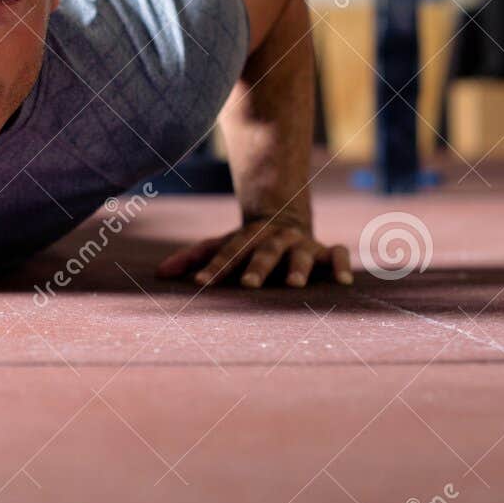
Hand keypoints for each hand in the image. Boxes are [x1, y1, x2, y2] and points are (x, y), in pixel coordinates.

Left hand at [156, 217, 352, 288]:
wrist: (286, 216)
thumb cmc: (247, 242)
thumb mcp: (222, 245)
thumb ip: (193, 258)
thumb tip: (159, 273)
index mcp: (247, 237)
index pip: (227, 251)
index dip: (213, 267)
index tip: (198, 284)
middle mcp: (274, 238)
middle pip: (264, 251)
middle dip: (256, 267)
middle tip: (248, 285)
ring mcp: (301, 243)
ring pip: (300, 253)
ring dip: (298, 268)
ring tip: (293, 285)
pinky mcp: (325, 251)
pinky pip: (337, 254)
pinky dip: (341, 265)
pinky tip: (344, 282)